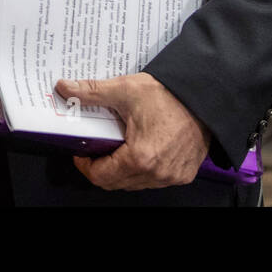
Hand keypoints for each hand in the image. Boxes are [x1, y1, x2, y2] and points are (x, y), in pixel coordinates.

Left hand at [54, 73, 210, 189]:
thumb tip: (65, 88)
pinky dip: (144, 170)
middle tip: (100, 147)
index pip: (100, 176)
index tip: (82, 152)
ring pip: (135, 183)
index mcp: (140, 158)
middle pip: (116, 183)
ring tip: (121, 146)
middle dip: (103, 167)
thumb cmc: (172, 94)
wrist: (206, 95)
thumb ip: (92, 92)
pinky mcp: (183, 174)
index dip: (86, 165)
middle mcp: (156, 173)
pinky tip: (143, 150)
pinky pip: (155, 180)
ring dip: (123, 170)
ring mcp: (171, 176)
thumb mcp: (127, 89)